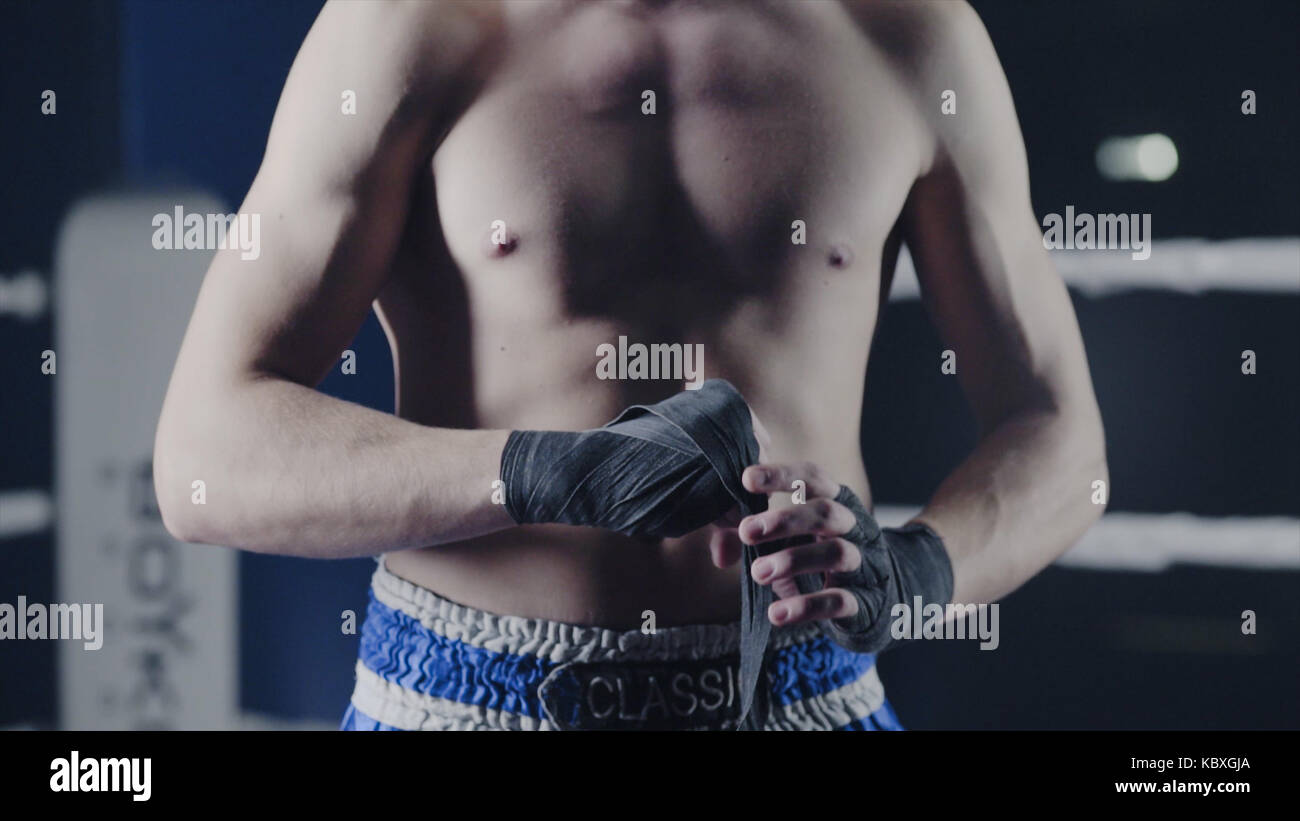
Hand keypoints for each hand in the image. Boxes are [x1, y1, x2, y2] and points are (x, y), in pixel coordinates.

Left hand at [711, 461, 871, 621]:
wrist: (880, 601)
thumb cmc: (823, 560)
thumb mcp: (794, 542)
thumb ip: (755, 542)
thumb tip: (719, 554)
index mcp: (836, 503)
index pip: (812, 479)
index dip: (781, 475)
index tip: (745, 478)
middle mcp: (855, 528)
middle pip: (826, 512)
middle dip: (785, 519)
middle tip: (746, 531)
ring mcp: (865, 564)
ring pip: (837, 553)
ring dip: (794, 560)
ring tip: (757, 572)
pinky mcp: (866, 602)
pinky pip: (840, 601)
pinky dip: (807, 606)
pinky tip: (777, 613)